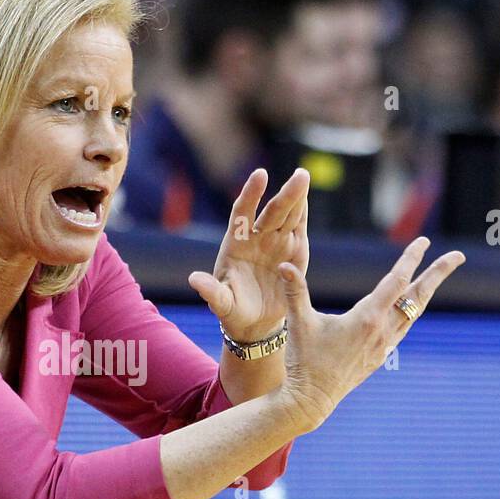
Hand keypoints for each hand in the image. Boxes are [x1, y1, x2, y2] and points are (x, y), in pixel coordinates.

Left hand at [188, 168, 308, 342]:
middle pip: (272, 212)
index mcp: (236, 244)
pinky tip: (306, 197)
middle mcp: (256, 239)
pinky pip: (298, 229)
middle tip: (300, 175)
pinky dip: (302, 213)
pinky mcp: (292, 253)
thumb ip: (211, 291)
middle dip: (285, 194)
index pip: (243, 213)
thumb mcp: (221, 303)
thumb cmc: (233, 311)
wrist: (254, 324)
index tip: (260, 174)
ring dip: (296, 197)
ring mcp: (275, 244)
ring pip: (287, 216)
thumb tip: (194, 279)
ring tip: (303, 176)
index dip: (251, 194)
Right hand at [270, 237, 465, 434]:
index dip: (411, 258)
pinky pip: (402, 329)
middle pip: (417, 296)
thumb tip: (284, 265)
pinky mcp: (380, 356)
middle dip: (437, 274)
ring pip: (413, 313)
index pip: (396, 281)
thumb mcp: (299, 323)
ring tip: (434, 278)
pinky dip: (410, 314)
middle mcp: (382, 331)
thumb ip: (295, 291)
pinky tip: (407, 311)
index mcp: (367, 318)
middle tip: (458, 256)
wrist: (312, 399)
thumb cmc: (304, 361)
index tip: (424, 242)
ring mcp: (384, 345)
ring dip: (424, 293)